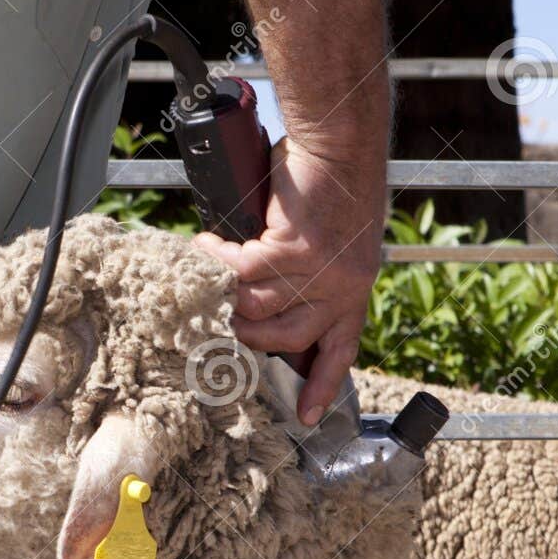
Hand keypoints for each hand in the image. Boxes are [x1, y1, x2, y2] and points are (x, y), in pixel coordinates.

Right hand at [196, 140, 382, 426]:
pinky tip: (203, 246)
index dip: (320, 384)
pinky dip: (215, 259)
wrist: (341, 142)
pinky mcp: (292, 249)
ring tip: (204, 278)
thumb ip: (309, 269)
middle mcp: (341, 287)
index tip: (308, 416)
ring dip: (223, 297)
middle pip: (284, 339)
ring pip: (257, 309)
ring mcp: (318, 272)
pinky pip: (240, 270)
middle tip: (219, 321)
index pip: (339, 349)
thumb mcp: (334, 236)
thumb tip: (264, 291)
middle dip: (247, 336)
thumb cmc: (335, 180)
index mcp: (354, 289)